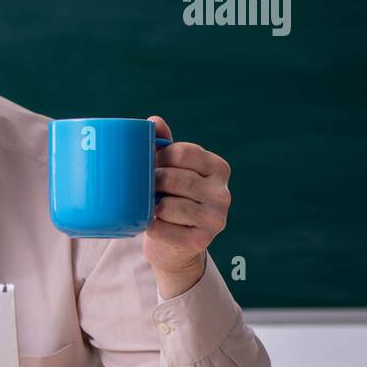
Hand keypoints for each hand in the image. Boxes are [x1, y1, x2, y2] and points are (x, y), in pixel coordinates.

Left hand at [144, 115, 231, 298]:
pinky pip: (163, 228)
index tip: (150, 164)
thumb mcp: (171, 169)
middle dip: (152, 182)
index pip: (184, 152)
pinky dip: (151, 226)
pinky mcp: (200, 241)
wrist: (174, 245)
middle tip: (143, 188)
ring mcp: (215, 219)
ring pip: (167, 205)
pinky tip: (151, 225)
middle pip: (174, 178)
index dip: (160, 156)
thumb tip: (154, 121)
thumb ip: (164, 144)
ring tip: (148, 206)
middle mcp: (222, 193)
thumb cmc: (171, 197)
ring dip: (151, 206)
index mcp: (218, 168)